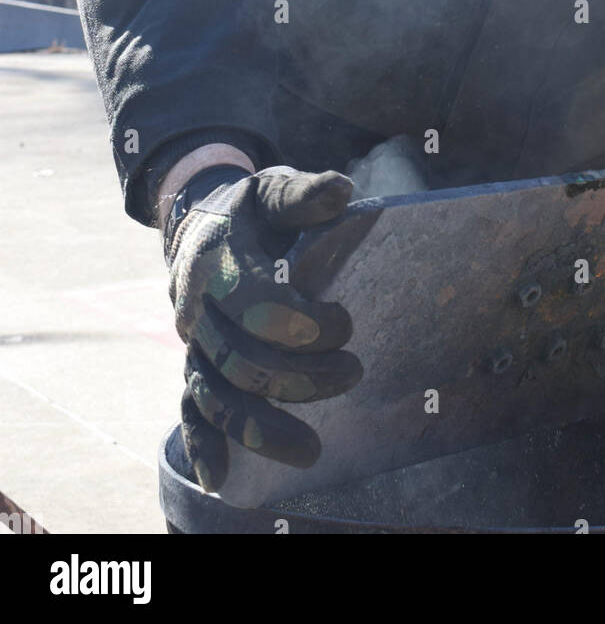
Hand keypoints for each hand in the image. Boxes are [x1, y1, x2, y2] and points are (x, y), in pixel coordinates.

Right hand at [164, 165, 359, 491]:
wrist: (201, 222)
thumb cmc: (250, 210)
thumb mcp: (274, 189)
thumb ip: (304, 194)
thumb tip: (342, 190)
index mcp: (219, 261)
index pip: (256, 305)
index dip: (302, 323)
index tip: (345, 322)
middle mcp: (198, 307)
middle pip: (243, 359)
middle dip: (301, 377)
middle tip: (353, 372)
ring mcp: (192, 342)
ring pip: (219, 394)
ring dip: (263, 426)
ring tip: (312, 451)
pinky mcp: (193, 365)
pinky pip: (190, 409)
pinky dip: (203, 444)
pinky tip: (222, 477)